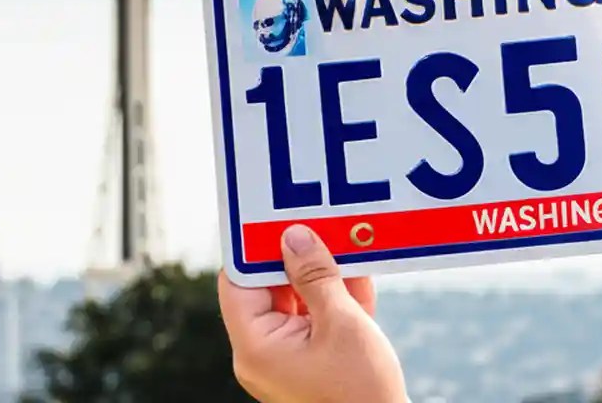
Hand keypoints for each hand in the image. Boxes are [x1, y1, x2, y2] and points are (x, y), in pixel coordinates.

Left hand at [218, 224, 407, 402]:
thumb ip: (317, 276)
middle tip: (322, 223)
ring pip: (297, 301)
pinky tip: (359, 275)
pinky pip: (314, 319)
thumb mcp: (344, 324)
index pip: (239, 282)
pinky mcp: (309, 361)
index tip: (279, 216)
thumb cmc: (362, 392)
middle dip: (300, 256)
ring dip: (324, 275)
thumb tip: (294, 236)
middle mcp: (262, 353)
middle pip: (270, 288)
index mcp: (256, 346)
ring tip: (348, 244)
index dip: (257, 247)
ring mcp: (285, 359)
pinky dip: (336, 298)